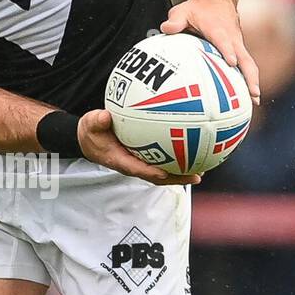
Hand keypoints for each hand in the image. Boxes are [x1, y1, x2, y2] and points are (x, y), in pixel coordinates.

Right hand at [78, 110, 200, 184]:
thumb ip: (96, 121)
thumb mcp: (90, 124)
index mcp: (120, 161)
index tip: (165, 173)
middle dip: (178, 178)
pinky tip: (196, 150)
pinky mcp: (146, 158)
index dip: (151, 173)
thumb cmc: (92, 132)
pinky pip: (166, 160)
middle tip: (197, 176)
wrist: (92, 138)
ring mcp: (142, 163)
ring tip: (204, 169)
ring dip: (184, 172)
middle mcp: (134, 165)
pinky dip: (180, 158)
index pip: (137, 169)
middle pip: (159, 176)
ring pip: (166, 171)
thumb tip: (105, 116)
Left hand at [161, 0, 259, 103]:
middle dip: (250, 75)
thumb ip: (175, 21)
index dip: (228, 51)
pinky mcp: (239, 49)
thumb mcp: (183, 11)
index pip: (224, 41)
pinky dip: (249, 79)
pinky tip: (248, 98)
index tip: (231, 62)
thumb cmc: (198, 9)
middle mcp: (233, 38)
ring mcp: (238, 45)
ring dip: (253, 81)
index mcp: (218, 29)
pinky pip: (246, 65)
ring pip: (249, 64)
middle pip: (245, 58)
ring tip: (255, 101)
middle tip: (253, 93)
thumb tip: (165, 28)